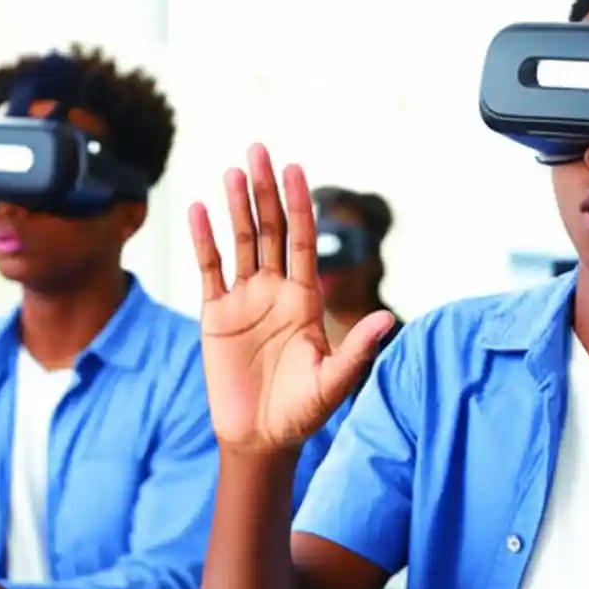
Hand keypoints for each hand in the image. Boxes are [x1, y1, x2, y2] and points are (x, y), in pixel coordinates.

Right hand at [189, 145, 394, 452]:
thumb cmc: (303, 412)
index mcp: (306, 299)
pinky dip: (204, 241)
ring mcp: (245, 300)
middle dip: (265, 191)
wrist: (262, 438)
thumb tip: (390, 319)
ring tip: (232, 170)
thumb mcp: (334, 381)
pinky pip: (210, 270)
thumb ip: (358, 349)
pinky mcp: (215, 315)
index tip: (295, 169)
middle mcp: (276, 291)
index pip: (304, 241)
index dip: (300, 205)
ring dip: (235, 207)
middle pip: (271, 230)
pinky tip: (199, 210)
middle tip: (259, 150)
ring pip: (241, 243)